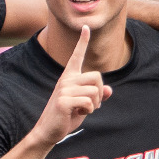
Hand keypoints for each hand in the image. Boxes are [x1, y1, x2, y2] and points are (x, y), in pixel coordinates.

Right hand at [35, 26, 110, 145]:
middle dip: (100, 92)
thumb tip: (110, 90)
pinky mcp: (63, 101)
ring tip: (83, 110)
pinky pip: (89, 102)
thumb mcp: (84, 105)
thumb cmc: (66, 117)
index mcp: (69, 78)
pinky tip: (78, 114)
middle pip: (97, 77)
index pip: (77, 56)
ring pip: (95, 91)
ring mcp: (64, 90)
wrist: (48, 131)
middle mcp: (66, 80)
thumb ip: (97, 96)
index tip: (86, 27)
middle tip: (91, 104)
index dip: (82, 41)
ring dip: (95, 104)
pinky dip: (89, 110)